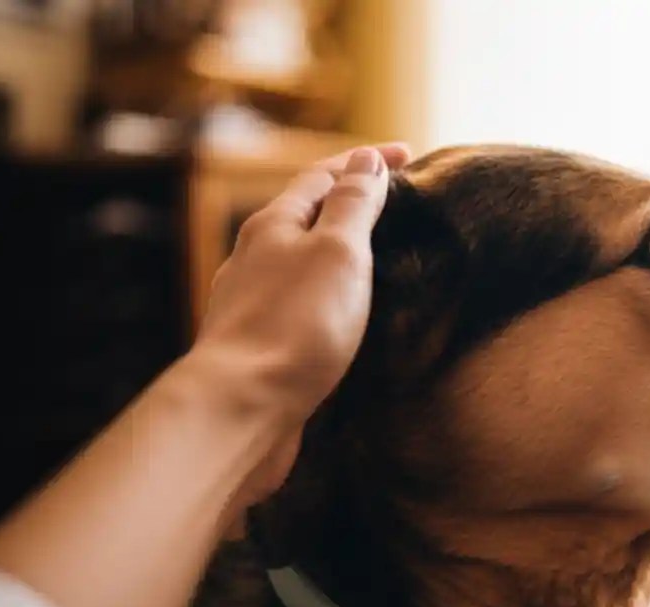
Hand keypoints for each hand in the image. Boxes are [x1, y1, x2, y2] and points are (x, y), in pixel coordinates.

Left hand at [189, 143, 410, 534]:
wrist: (241, 408)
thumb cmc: (295, 326)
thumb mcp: (337, 252)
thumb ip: (353, 206)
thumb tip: (365, 162)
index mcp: (273, 226)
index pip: (323, 176)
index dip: (367, 162)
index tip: (408, 154)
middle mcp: (254, 259)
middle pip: (305, 216)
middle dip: (348, 203)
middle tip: (393, 202)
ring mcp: (252, 305)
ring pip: (299, 264)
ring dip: (336, 254)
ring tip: (375, 259)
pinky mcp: (259, 349)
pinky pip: (297, 307)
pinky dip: (326, 298)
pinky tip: (340, 319)